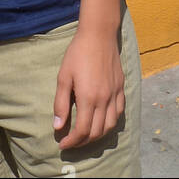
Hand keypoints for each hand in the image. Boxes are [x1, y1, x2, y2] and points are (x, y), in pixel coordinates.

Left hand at [54, 26, 125, 150]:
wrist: (99, 35)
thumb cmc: (77, 54)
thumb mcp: (63, 77)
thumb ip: (61, 104)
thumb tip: (58, 126)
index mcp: (88, 98)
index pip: (82, 131)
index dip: (72, 142)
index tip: (62, 144)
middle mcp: (104, 99)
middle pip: (96, 132)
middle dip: (83, 142)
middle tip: (72, 142)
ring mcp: (115, 93)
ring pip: (110, 125)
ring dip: (97, 135)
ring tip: (86, 136)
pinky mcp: (121, 87)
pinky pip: (119, 112)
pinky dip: (111, 122)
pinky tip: (101, 121)